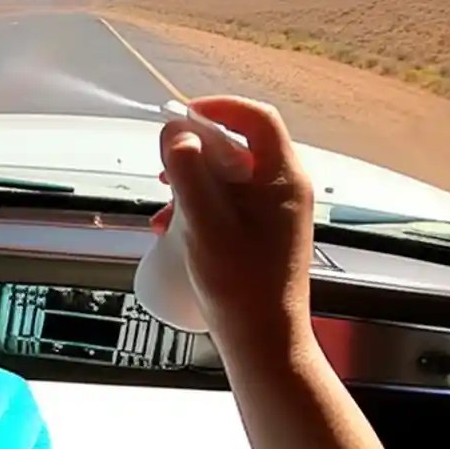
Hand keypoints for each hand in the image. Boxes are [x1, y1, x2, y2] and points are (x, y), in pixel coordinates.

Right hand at [148, 96, 315, 354]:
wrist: (263, 340)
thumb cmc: (239, 286)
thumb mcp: (204, 223)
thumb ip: (189, 171)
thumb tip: (176, 132)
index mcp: (282, 178)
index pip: (256, 118)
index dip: (218, 108)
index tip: (182, 115)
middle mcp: (286, 190)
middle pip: (239, 147)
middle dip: (196, 154)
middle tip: (164, 170)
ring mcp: (277, 213)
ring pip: (231, 177)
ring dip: (193, 183)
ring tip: (163, 207)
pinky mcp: (265, 234)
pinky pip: (230, 204)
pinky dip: (201, 207)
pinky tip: (173, 230)